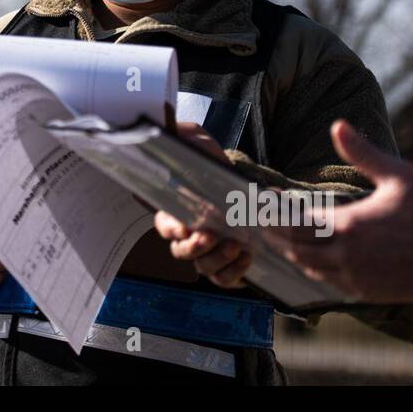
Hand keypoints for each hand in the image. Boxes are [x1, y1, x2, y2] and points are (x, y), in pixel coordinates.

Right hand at [151, 121, 250, 286]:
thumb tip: (171, 132)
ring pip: (203, 267)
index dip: (172, 229)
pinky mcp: (228, 265)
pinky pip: (224, 279)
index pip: (165, 226)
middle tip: (211, 235)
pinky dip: (235, 272)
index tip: (185, 226)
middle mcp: (188, 237)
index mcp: (176, 212)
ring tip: (237, 243)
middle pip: (181, 252)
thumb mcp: (198, 144)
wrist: (244, 184)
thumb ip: (182, 137)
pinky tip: (247, 256)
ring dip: (218, 258)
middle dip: (195, 247)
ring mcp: (208, 253)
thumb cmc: (213, 165)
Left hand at [263, 120, 412, 302]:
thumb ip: (362, 152)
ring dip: (291, 253)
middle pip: (295, 246)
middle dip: (275, 233)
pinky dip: (312, 270)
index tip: (264, 200)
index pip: (297, 220)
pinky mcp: (364, 293)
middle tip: (260, 222)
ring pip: (308, 267)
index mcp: (348, 225)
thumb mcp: (396, 174)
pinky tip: (308, 260)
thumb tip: (338, 124)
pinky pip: (327, 283)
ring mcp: (354, 277)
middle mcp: (345, 255)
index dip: (276, 211)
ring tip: (278, 240)